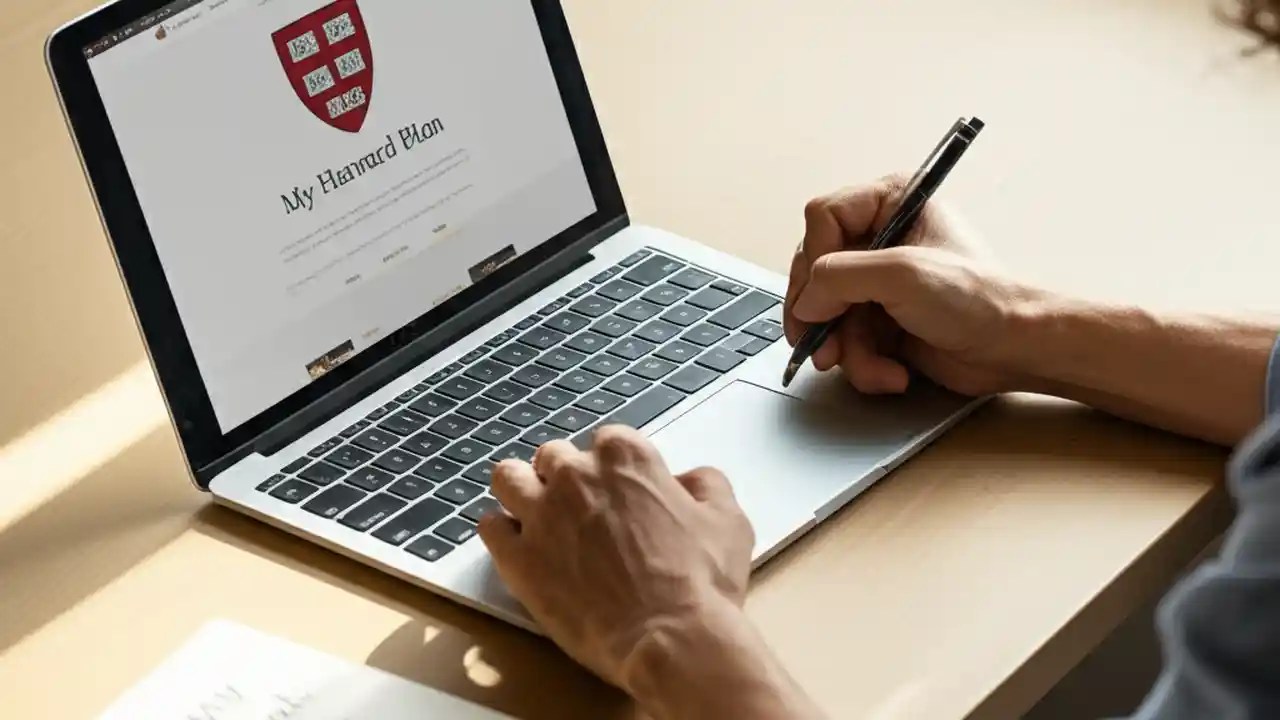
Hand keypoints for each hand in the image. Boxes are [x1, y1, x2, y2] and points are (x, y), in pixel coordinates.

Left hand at [479, 425, 754, 690]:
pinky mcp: (518, 557)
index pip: (607, 441)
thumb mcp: (728, 521)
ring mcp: (542, 514)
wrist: (671, 638)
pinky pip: (489, 527)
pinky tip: (517, 546)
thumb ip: (707, 485)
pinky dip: (501, 532)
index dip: (613, 468)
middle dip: (566, 477)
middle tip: (580, 509)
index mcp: (626, 457)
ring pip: (508, 478)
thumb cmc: (702, 582)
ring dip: (521, 490)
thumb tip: (691, 480)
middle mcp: (577, 475)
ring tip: (535, 515)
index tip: (620, 491)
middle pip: (554, 456)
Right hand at [783, 175, 1034, 396]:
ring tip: (869, 365)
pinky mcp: (880, 320)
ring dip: (846, 348)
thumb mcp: (903, 275)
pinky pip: (846, 340)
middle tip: (822, 342)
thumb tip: (805, 301)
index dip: (816, 257)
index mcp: (892, 203)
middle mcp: (880, 238)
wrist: (1013, 349)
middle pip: (816, 270)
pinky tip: (892, 372)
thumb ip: (840, 277)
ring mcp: (878, 282)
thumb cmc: (980, 300)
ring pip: (827, 313)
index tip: (821, 295)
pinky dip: (863, 364)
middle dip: (822, 314)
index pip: (823, 217)